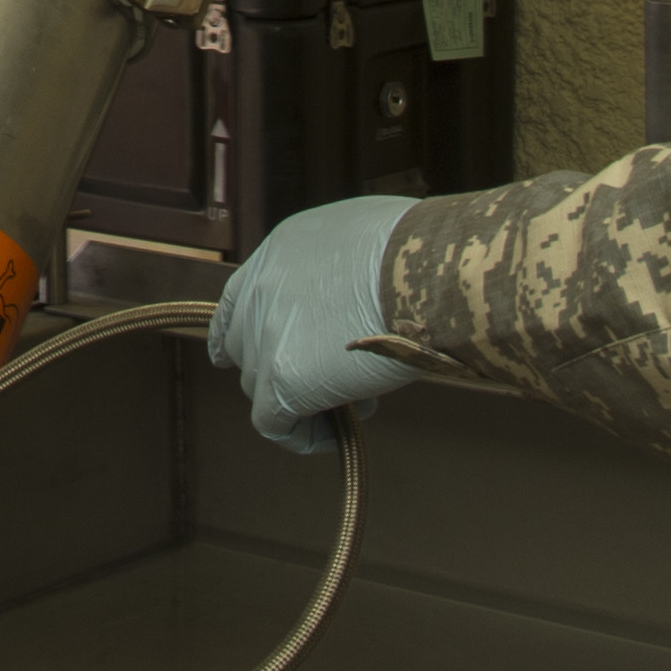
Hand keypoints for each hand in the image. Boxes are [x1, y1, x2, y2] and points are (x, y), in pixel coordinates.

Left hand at [208, 193, 419, 455]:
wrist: (432, 274)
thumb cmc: (424, 252)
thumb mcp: (367, 237)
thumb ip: (342, 268)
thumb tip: (354, 297)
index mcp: (281, 250)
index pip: (238, 299)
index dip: (243, 332)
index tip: (255, 354)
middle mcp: (262, 289)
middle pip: (247, 346)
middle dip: (282, 367)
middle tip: (337, 376)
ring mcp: (267, 334)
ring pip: (262, 386)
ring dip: (305, 400)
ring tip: (361, 398)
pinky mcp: (284, 379)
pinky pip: (275, 423)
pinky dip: (303, 434)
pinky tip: (339, 432)